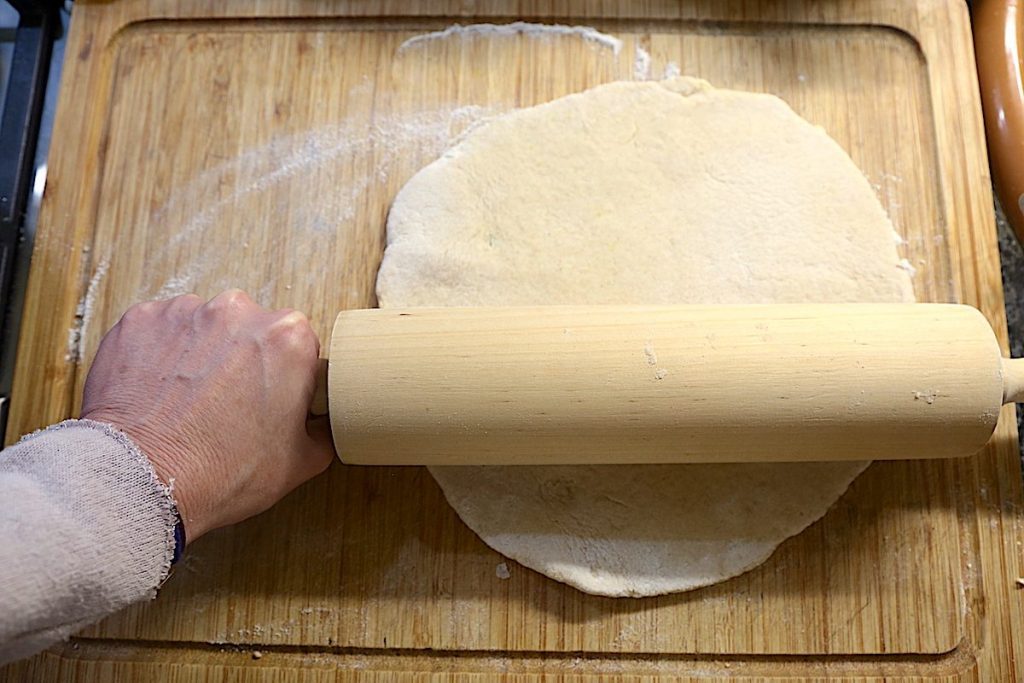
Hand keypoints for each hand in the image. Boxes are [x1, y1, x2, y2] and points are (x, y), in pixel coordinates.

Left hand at [81, 289, 334, 541]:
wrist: (141, 482)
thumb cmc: (221, 473)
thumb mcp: (300, 463)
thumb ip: (322, 430)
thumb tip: (320, 423)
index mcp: (289, 338)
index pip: (299, 346)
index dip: (286, 377)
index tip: (269, 401)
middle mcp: (239, 311)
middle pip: (250, 329)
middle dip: (242, 359)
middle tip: (227, 405)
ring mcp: (185, 312)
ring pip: (204, 328)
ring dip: (201, 355)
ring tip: (187, 402)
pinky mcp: (140, 320)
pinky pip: (159, 332)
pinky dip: (159, 355)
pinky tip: (158, 392)